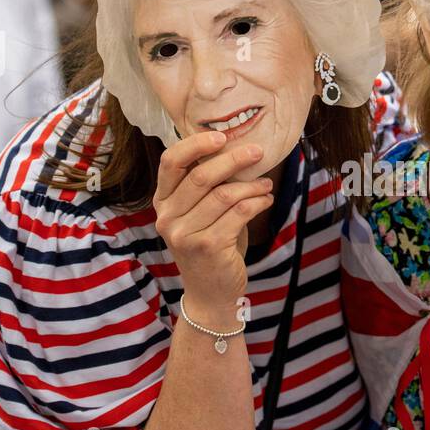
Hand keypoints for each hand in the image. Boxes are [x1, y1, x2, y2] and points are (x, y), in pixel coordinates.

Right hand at [153, 131, 274, 323]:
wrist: (211, 293)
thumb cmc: (212, 245)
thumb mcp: (202, 214)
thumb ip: (208, 187)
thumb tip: (238, 148)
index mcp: (163, 202)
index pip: (170, 162)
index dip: (195, 144)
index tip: (221, 136)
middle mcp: (167, 217)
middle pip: (201, 175)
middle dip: (234, 159)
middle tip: (258, 152)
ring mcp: (184, 234)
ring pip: (224, 194)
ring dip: (252, 186)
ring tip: (266, 185)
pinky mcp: (207, 246)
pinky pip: (239, 213)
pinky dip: (257, 203)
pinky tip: (265, 201)